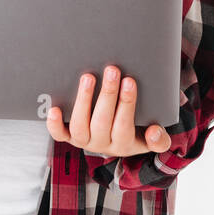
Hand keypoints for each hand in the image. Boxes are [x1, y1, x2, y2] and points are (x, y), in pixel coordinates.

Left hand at [45, 64, 171, 157]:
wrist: (117, 143)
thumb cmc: (137, 132)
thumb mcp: (152, 139)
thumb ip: (159, 138)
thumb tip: (155, 132)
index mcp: (124, 143)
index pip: (125, 124)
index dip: (127, 103)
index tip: (129, 81)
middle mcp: (102, 144)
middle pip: (103, 121)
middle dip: (108, 94)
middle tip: (112, 70)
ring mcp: (84, 140)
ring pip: (80, 125)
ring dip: (84, 100)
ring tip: (88, 77)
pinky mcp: (69, 137)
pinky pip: (59, 134)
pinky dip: (55, 123)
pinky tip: (53, 108)